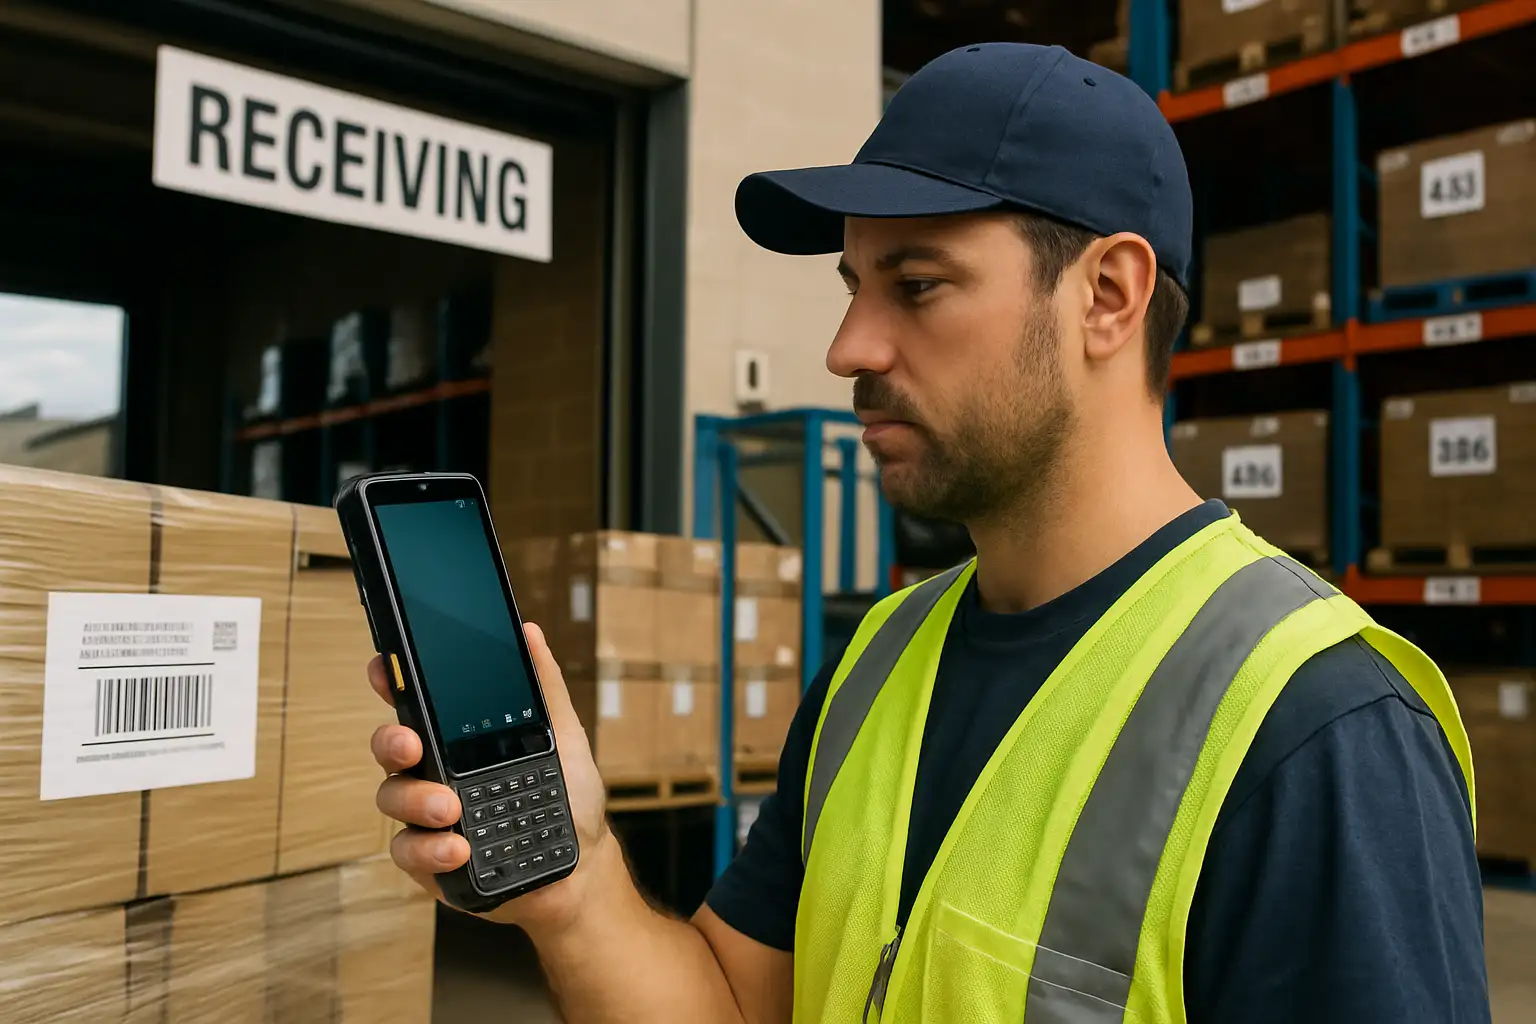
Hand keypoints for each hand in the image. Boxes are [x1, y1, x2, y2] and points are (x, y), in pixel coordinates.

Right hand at [368, 622, 611, 929]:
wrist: (580, 867)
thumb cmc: (569, 799)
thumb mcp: (563, 735)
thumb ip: (543, 685)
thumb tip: (529, 632)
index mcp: (459, 737)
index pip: (416, 702)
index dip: (391, 681)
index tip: (384, 668)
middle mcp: (435, 771)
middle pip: (391, 746)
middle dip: (391, 741)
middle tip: (412, 745)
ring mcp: (426, 816)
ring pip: (392, 797)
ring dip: (417, 800)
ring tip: (453, 809)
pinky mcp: (427, 859)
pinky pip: (407, 850)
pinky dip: (429, 848)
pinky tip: (457, 847)